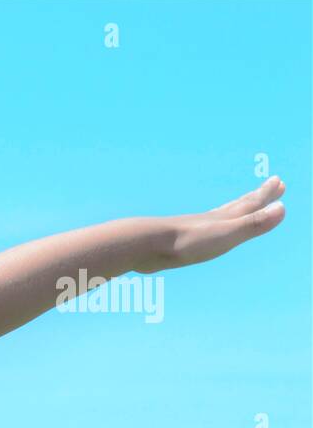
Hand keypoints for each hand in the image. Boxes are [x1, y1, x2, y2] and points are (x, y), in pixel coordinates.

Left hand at [135, 177, 285, 273]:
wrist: (145, 246)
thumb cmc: (186, 241)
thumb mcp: (225, 235)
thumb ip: (252, 224)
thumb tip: (282, 208)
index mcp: (224, 219)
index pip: (251, 204)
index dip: (267, 195)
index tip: (278, 181)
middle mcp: (210, 220)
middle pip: (238, 206)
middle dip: (256, 197)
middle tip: (270, 185)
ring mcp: (194, 229)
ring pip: (218, 217)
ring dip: (233, 210)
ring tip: (238, 208)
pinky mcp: (178, 242)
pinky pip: (200, 233)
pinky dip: (209, 229)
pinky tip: (202, 233)